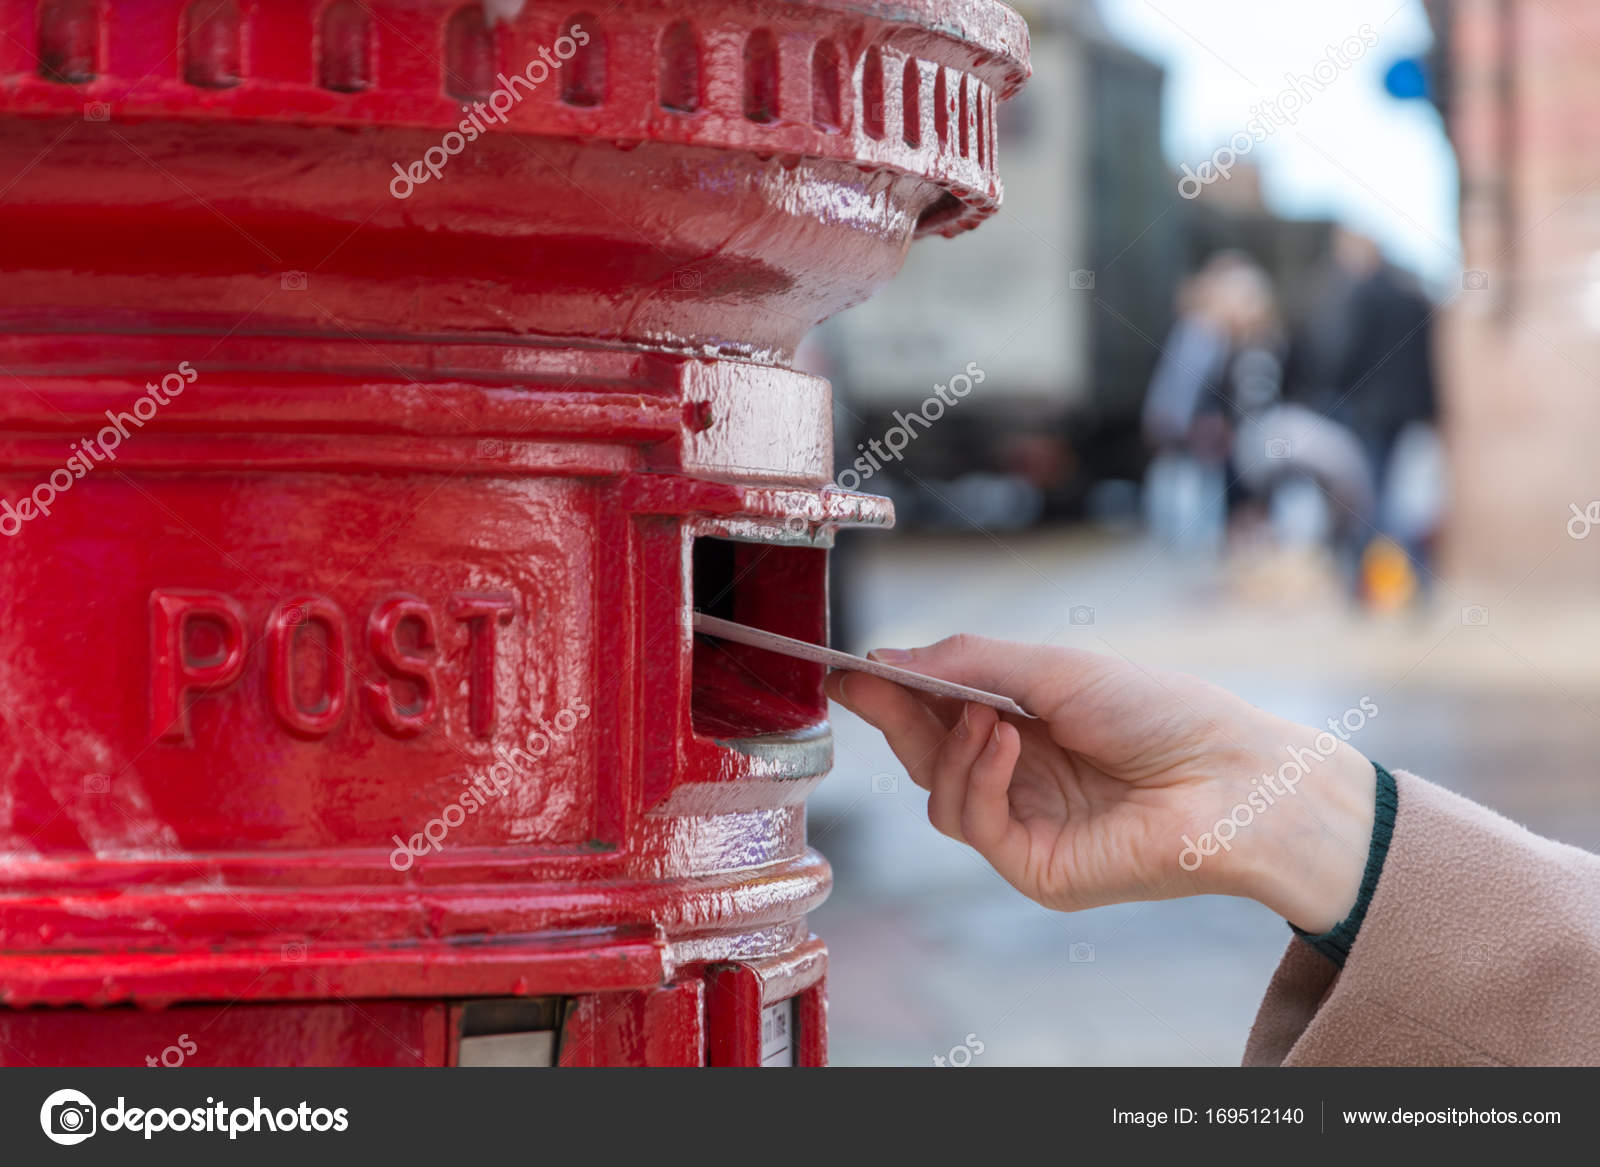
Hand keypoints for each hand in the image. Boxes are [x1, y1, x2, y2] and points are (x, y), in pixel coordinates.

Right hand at [825, 635, 1377, 932]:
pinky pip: (975, 826)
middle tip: (866, 680)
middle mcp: (1020, 780)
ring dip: (950, 747)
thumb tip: (888, 659)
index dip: (891, 692)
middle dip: (894, 716)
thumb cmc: (1162, 713)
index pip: (938, 713)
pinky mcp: (1038, 869)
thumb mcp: (1055, 669)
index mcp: (1025, 727)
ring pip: (940, 798)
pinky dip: (979, 779)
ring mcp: (1027, 828)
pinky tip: (1007, 743)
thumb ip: (968, 663)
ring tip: (989, 714)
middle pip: (926, 757)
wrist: (1232, 776)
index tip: (845, 668)